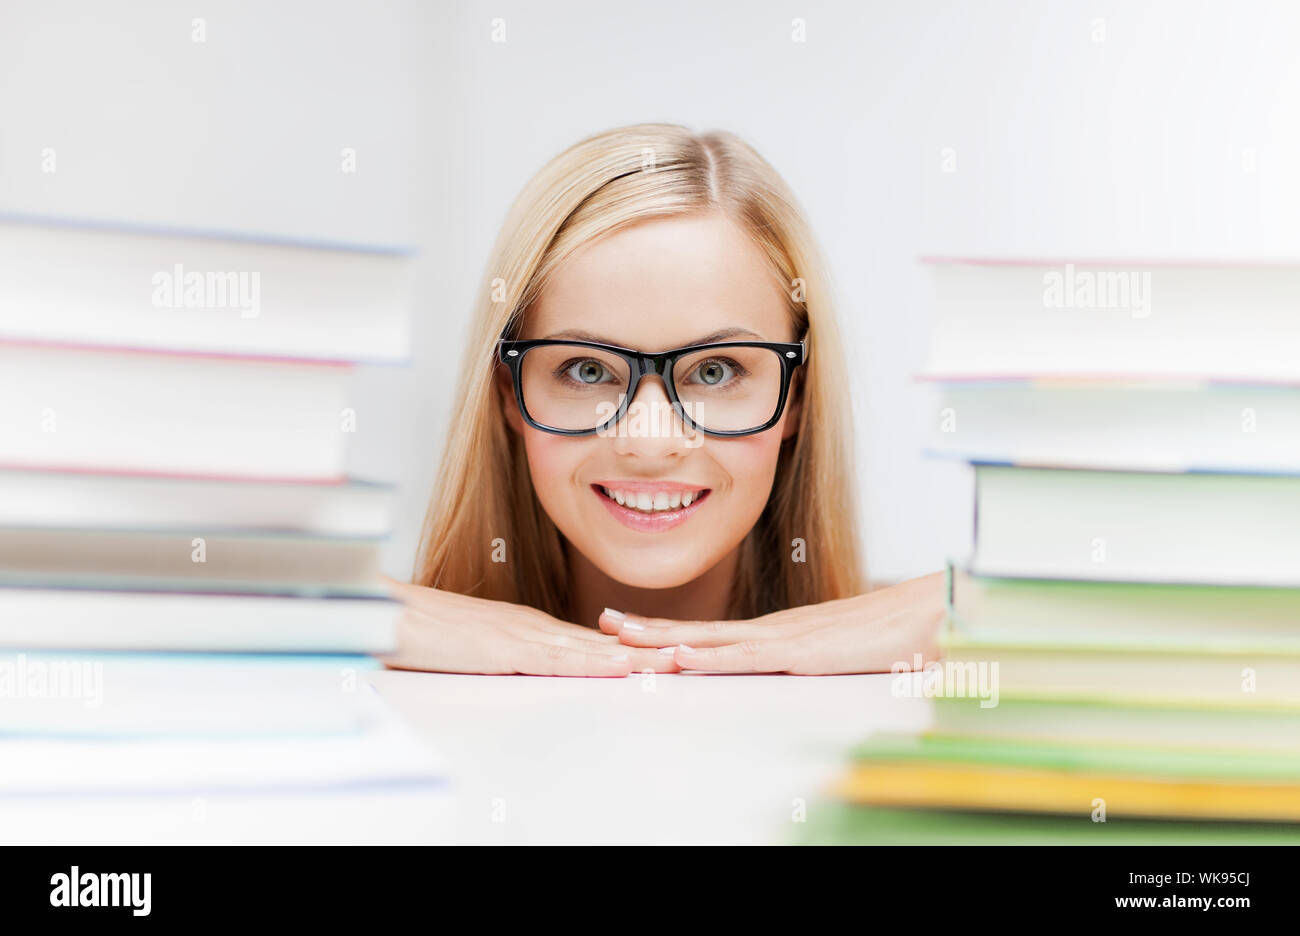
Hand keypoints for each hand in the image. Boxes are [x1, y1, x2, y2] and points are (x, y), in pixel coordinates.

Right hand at [377, 576, 681, 676]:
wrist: (380, 612)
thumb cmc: (414, 632)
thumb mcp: (465, 651)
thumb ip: (493, 658)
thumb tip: (513, 672)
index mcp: (522, 628)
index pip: (585, 641)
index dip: (625, 648)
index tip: (659, 653)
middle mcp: (529, 627)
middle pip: (598, 642)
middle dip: (644, 650)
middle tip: (688, 655)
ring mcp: (519, 635)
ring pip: (589, 649)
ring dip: (634, 657)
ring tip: (674, 662)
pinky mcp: (504, 649)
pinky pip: (558, 659)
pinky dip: (593, 664)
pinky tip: (619, 668)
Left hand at [598, 572, 944, 674]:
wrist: (939, 613)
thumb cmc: (901, 635)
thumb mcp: (850, 657)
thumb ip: (824, 663)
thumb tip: (808, 671)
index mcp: (783, 634)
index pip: (715, 635)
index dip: (671, 631)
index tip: (631, 629)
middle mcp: (776, 632)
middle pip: (701, 631)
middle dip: (649, 628)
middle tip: (600, 623)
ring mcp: (787, 639)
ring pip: (712, 642)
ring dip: (663, 640)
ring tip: (618, 639)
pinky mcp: (804, 653)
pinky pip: (747, 658)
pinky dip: (709, 658)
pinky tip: (679, 658)